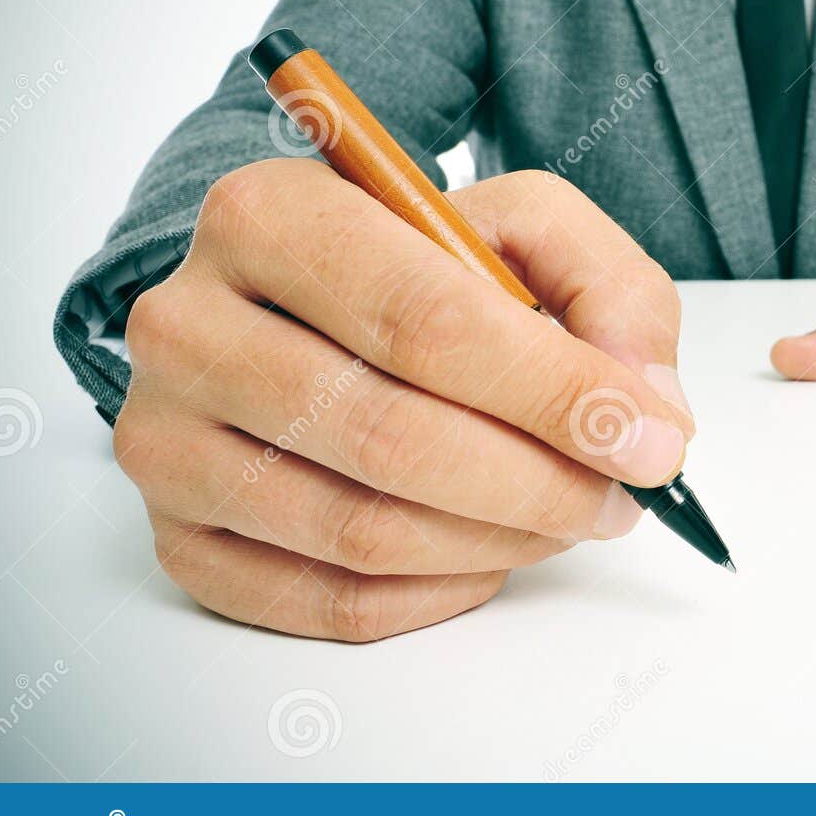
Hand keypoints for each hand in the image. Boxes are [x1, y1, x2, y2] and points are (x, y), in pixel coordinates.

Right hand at [115, 160, 692, 640]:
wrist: (298, 305)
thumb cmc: (420, 266)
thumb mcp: (527, 229)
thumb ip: (609, 290)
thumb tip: (647, 401)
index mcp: (269, 215)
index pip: (426, 322)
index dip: (555, 394)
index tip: (650, 440)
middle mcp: (188, 323)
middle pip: (391, 435)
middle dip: (539, 482)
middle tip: (618, 497)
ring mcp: (166, 438)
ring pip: (360, 530)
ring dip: (498, 541)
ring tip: (564, 517)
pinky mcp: (178, 535)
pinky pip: (324, 600)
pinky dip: (435, 594)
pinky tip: (488, 553)